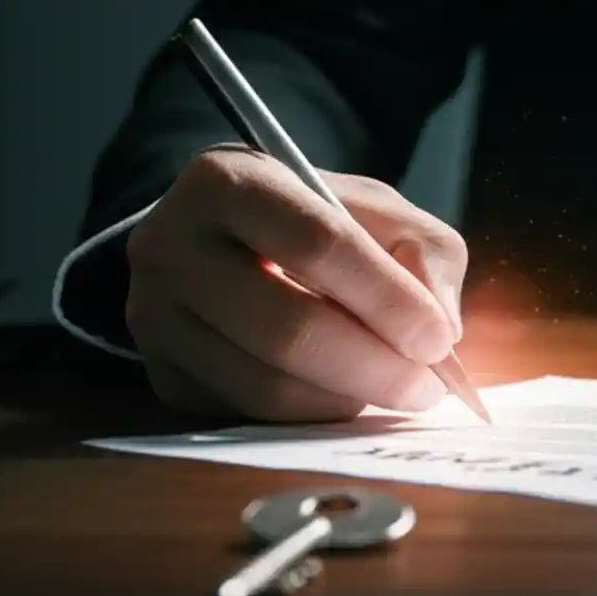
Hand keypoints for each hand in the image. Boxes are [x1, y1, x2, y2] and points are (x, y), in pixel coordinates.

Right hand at [125, 145, 466, 421]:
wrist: (232, 243)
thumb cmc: (317, 222)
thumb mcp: (379, 211)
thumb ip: (425, 253)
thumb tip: (441, 328)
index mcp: (229, 181)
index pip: (316, 243)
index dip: (387, 299)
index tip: (436, 339)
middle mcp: (171, 245)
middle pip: (286, 328)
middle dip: (374, 367)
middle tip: (427, 387)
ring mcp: (155, 316)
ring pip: (266, 385)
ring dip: (348, 398)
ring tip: (394, 387)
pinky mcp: (163, 374)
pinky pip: (250, 414)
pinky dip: (313, 414)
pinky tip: (344, 392)